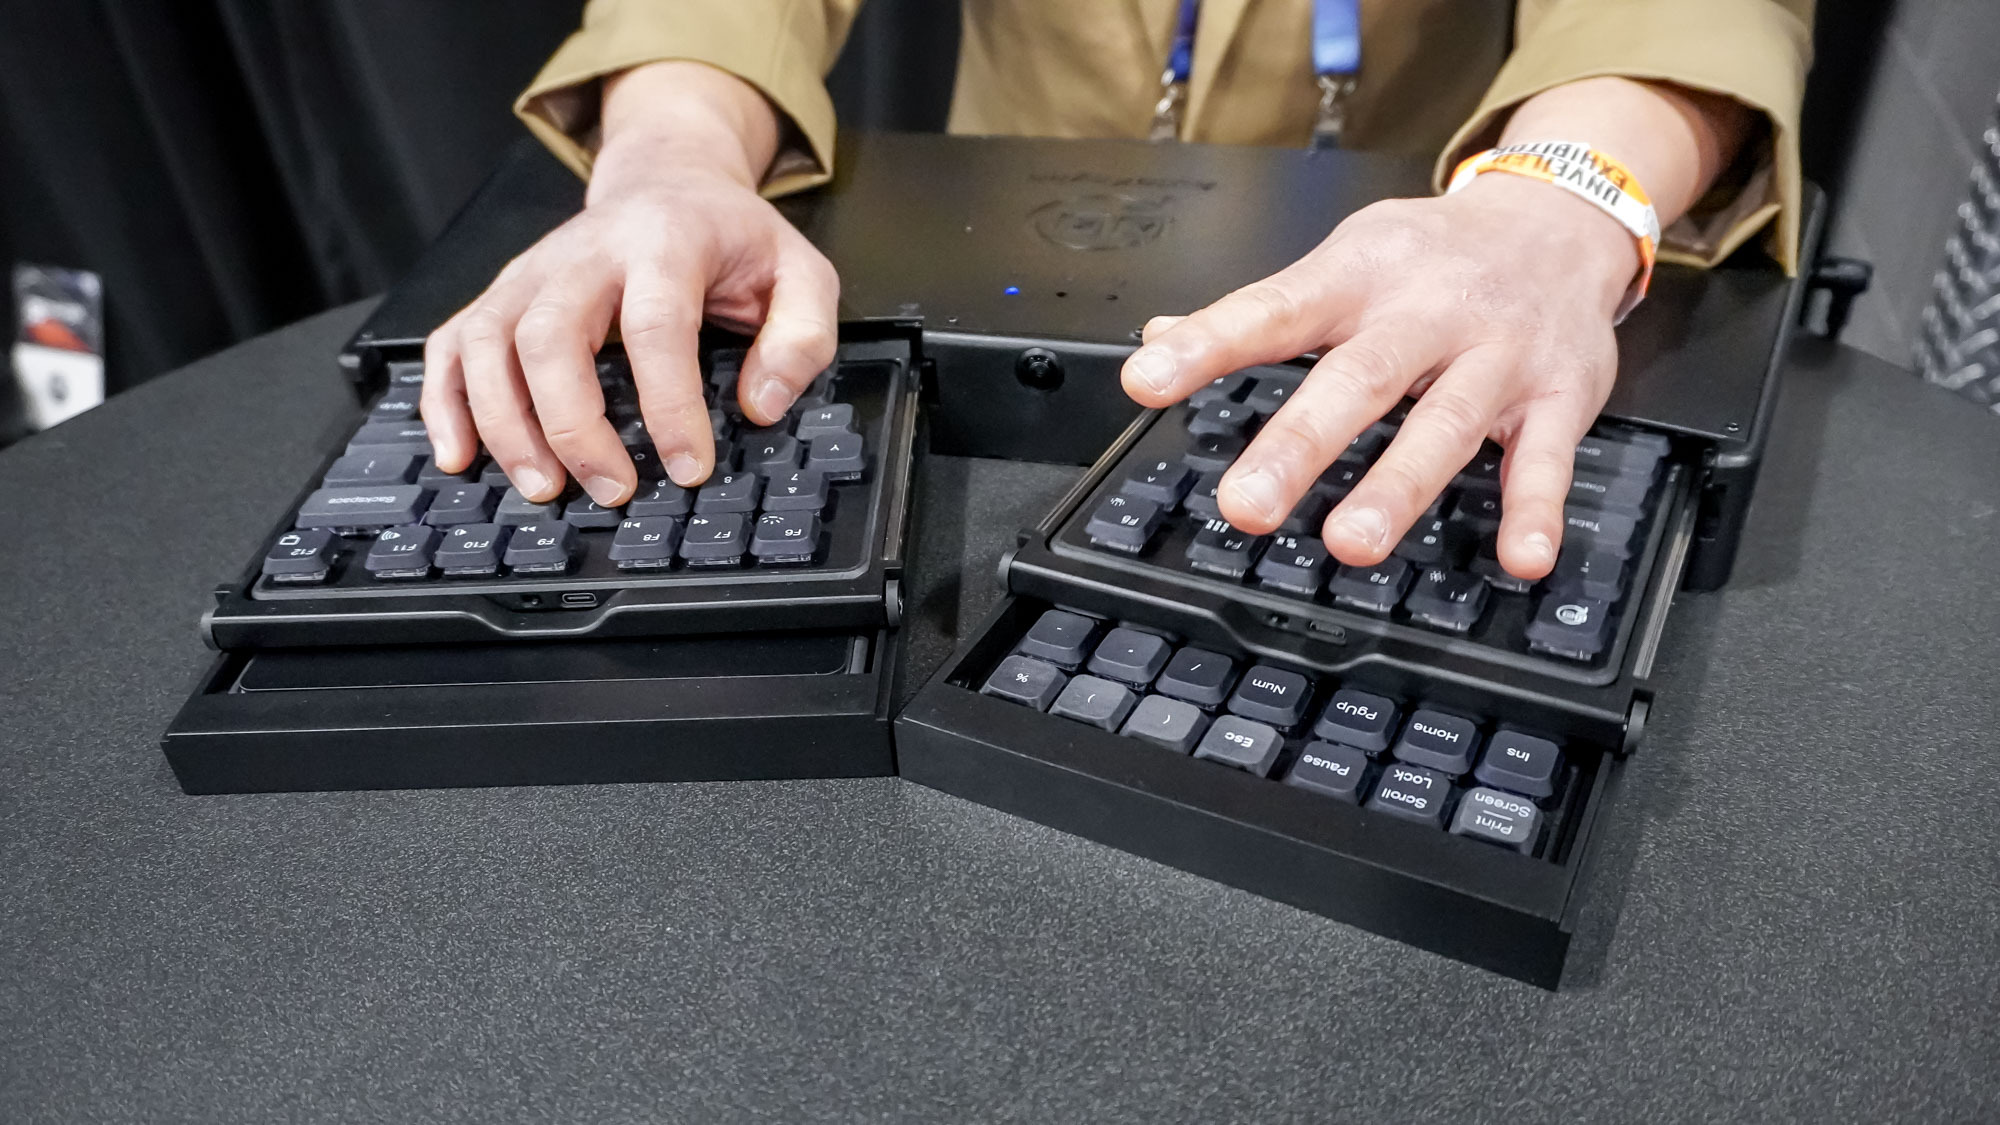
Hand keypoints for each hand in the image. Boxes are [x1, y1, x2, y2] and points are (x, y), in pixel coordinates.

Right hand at [420, 63, 838, 505]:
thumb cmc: (733, 239)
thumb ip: (802, 338)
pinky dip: (444, 403)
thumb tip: (762, 405)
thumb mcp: (802, 273)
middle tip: (611, 490)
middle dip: (573, 425)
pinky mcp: (501, 295)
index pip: (656, 326)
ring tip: (544, 488)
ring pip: (488, 344)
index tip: (687, 467)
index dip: (669, 404)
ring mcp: (532, 273)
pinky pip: (450, 346)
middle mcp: (584, 254)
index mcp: (664, 242)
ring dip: (505, 425)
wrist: (669, 180)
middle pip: (550, 336)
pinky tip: (459, 455)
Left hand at [1120, 172, 1638, 579]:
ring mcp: (1496, 356)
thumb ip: (1261, 310)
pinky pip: (1547, 458)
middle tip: (1245, 505)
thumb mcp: (1344, 261)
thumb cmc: (1435, 254)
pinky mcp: (1559, 395)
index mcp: (1358, 278)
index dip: (1206, 344)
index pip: (1272, 310)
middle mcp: (1426, 314)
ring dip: (1398, 488)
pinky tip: (1521, 557)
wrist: (1562, 220)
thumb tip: (1159, 336)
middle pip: (1358, 380)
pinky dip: (1536, 508)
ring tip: (1351, 543)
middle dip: (1299, 445)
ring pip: (1444, 425)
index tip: (1147, 379)